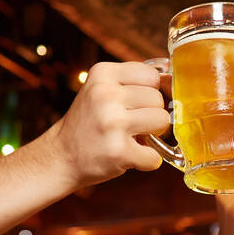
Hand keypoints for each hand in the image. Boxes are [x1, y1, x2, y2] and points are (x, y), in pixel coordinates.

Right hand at [44, 61, 170, 188]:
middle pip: (158, 99)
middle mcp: (105, 95)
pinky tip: (128, 156)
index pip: (151, 76)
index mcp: (102, 74)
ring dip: (153, 135)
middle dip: (151, 114)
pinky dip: (146, 160)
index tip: (134, 104)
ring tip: (131, 138)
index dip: (149, 92)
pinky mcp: (119, 151)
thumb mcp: (102, 89)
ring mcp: (112, 123)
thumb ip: (133, 80)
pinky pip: (155, 156)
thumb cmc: (90, 121)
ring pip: (162, 121)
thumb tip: (171, 74)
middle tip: (130, 124)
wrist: (61, 156)